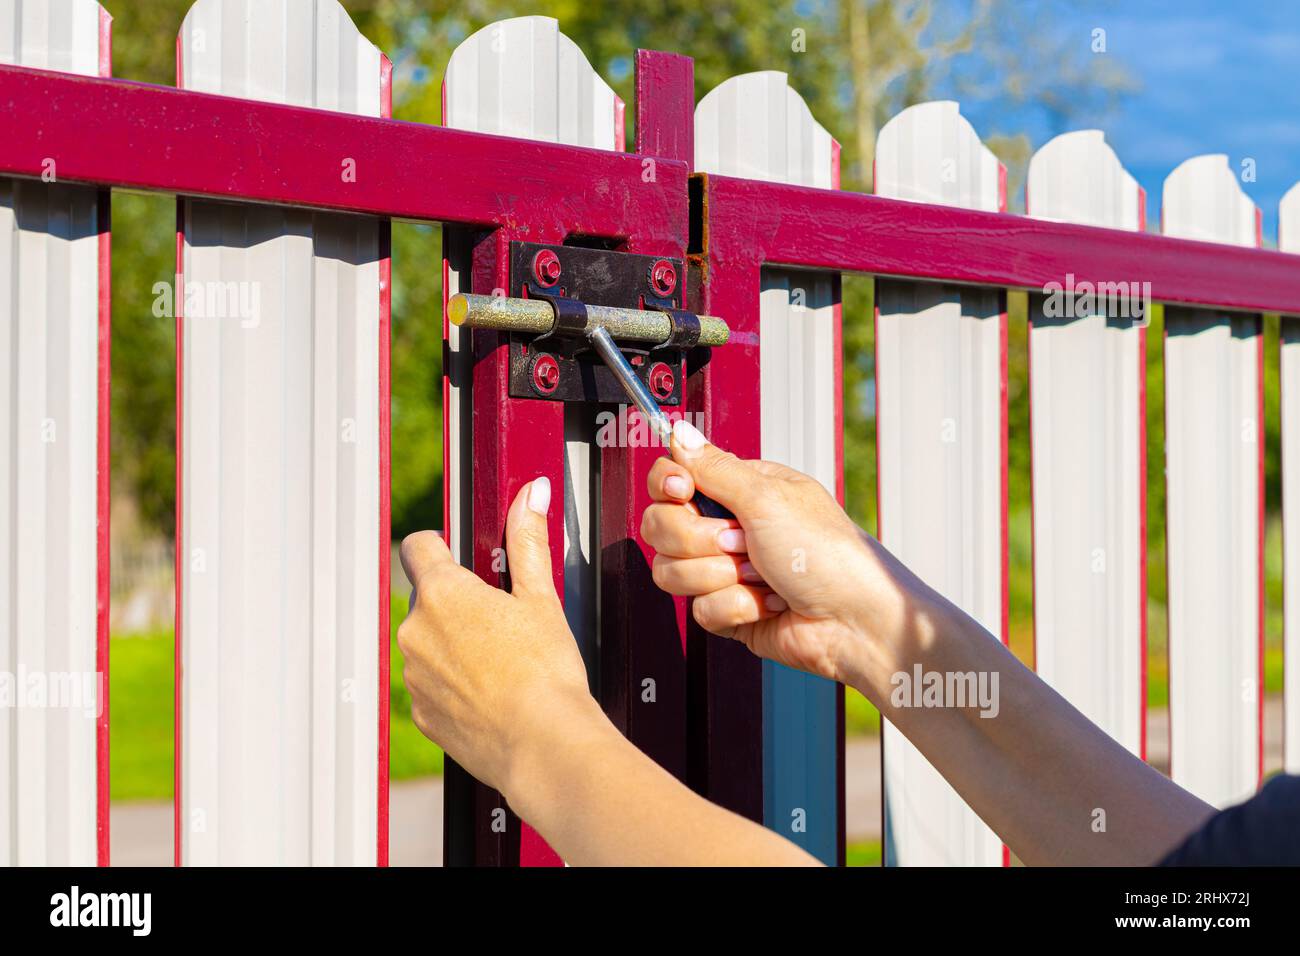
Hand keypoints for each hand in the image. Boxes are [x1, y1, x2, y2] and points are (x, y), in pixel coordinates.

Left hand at [398, 477, 600, 795]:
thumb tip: (531, 495)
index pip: (418, 546)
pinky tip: (491, 692)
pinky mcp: (421, 714)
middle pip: (427, 600)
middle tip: (501, 620)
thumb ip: (528, 540)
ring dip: (454, 646)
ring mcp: (414, 676)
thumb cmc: (545, 672)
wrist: (542, 743)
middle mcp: (416, 632)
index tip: (459, 556)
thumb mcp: (541, 596)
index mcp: (443, 594)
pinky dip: (454, 685)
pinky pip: (432, 686)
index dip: (439, 546)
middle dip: (457, 605)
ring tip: (501, 662)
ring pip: (428, 644)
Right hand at [641, 420, 919, 685]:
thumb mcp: (767, 498)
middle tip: (741, 540)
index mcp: (738, 491)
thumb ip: (714, 468)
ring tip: (762, 575)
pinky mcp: (727, 611)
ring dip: (722, 576)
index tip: (683, 491)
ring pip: (673, 571)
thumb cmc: (827, 553)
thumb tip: (679, 432)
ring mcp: (724, 571)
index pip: (672, 479)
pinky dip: (737, 607)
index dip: (668, 487)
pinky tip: (769, 603)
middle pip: (661, 526)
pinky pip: (700, 610)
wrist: (854, 619)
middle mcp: (727, 528)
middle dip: (700, 539)